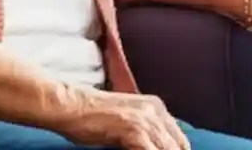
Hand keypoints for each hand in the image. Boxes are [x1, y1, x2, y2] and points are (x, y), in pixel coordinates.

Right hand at [54, 87, 189, 149]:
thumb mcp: (127, 120)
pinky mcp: (134, 130)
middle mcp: (156, 111)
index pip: (180, 142)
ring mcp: (146, 120)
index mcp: (157, 107)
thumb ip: (144, 131)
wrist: (71, 106)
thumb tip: (155, 147)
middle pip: (178, 147)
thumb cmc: (91, 117)